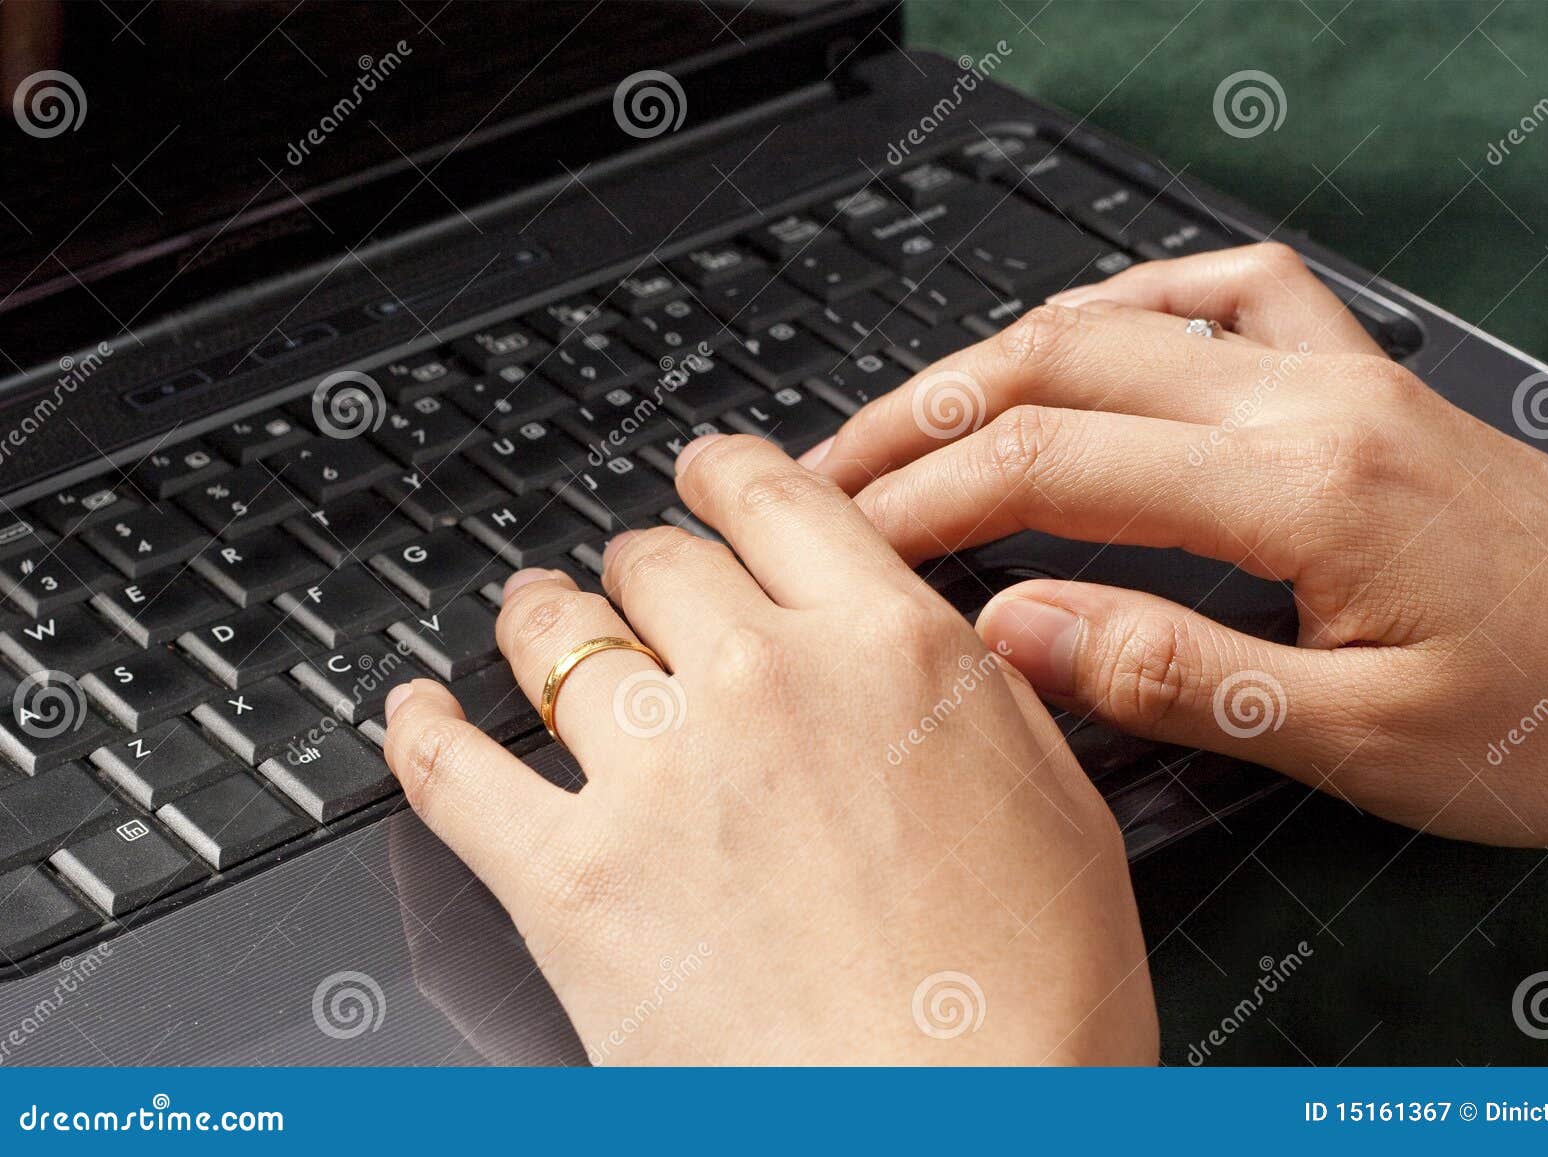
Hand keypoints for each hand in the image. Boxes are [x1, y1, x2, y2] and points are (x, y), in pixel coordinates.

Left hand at [382, 435, 1155, 1064]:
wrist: (958, 1138)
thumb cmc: (1029, 1004)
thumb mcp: (1058, 804)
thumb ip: (976, 691)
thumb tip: (924, 636)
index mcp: (887, 649)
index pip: (774, 499)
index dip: (724, 474)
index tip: (703, 478)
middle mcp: (764, 682)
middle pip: (657, 561)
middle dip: (645, 565)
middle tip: (639, 587)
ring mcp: (655, 774)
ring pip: (555, 634)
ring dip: (541, 617)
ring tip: (533, 617)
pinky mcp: (569, 880)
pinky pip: (455, 771)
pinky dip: (420, 731)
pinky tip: (413, 712)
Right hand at [806, 243, 1547, 847]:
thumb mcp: (1359, 739)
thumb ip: (1175, 675)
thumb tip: (1015, 633)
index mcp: (1304, 488)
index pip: (1050, 466)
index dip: (922, 501)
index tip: (841, 541)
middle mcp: (1311, 403)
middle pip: (1058, 365)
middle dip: (919, 418)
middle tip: (827, 471)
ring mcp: (1337, 377)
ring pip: (1121, 318)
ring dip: (994, 360)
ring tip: (910, 416)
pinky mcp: (1361, 384)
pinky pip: (1229, 292)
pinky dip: (1129, 302)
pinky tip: (1083, 332)